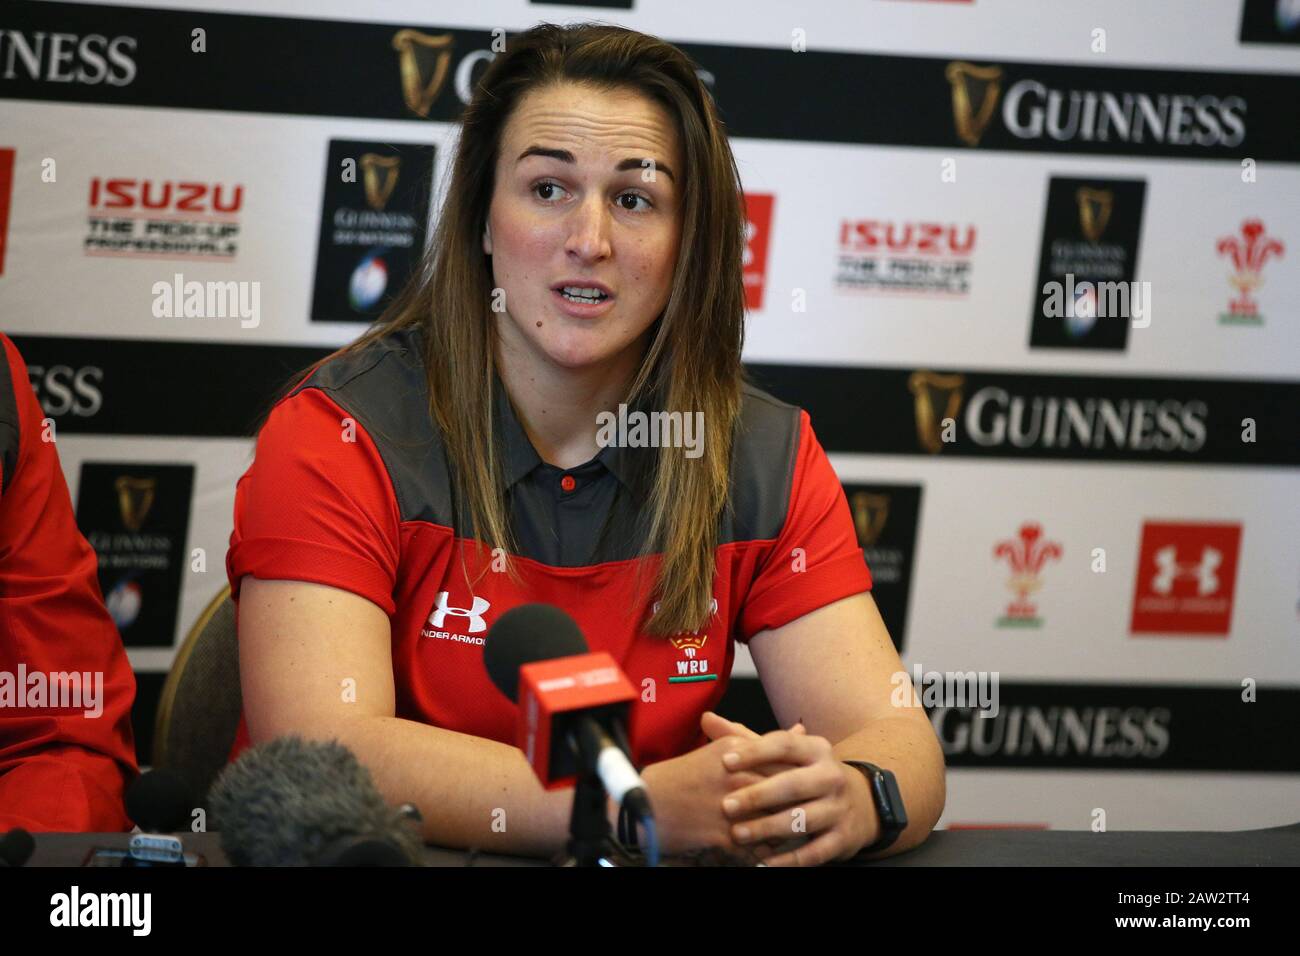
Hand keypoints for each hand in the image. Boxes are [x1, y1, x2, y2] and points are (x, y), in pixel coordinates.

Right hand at [639, 713, 807, 857]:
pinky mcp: (722, 833)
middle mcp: (733, 775)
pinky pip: (758, 846)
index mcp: (734, 751)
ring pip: (776, 820)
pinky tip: (772, 852)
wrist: (647, 803)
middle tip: (815, 809)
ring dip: (789, 829)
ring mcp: (728, 805)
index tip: (814, 783)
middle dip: (802, 802)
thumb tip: (801, 732)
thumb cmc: (684, 776)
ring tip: (797, 832)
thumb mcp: (720, 751)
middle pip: (785, 790)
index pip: (785, 759)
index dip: (804, 774)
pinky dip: (769, 852)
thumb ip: (761, 742)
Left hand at [713, 718, 880, 866]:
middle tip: (725, 805)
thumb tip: (706, 719)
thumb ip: (745, 739)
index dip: (755, 752)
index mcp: (817, 750)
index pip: (785, 745)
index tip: (725, 761)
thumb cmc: (805, 774)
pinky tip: (762, 863)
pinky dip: (787, 860)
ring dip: (768, 828)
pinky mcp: (842, 839)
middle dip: (758, 795)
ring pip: (802, 820)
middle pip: (793, 785)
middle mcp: (831, 777)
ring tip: (737, 834)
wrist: (860, 803)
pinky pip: (813, 852)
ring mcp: (839, 809)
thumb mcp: (785, 754)